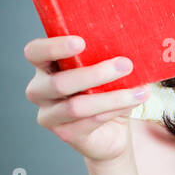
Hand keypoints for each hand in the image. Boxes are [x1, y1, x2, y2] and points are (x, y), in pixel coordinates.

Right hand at [23, 34, 152, 163]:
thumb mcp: (103, 70)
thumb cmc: (105, 91)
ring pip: (77, 106)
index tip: (81, 42)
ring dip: (112, 97)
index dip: (53, 47)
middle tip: (125, 64)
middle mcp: (39, 91)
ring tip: (139, 90)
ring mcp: (49, 116)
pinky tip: (135, 101)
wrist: (112, 133)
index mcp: (44, 67)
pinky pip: (90, 121)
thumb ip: (104, 56)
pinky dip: (115, 109)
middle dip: (95, 73)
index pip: (34, 52)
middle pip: (59, 82)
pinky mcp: (66, 134)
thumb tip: (127, 41)